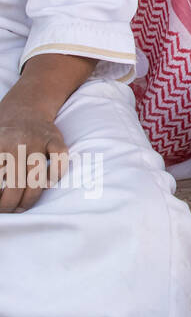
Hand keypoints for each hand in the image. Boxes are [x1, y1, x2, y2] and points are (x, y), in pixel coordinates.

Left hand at [0, 92, 69, 212]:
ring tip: (23, 206)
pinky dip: (56, 174)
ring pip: (37, 178)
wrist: (26, 106)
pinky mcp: (55, 139)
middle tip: (9, 210)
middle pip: (14, 183)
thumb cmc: (4, 134)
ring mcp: (38, 141)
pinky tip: (46, 184)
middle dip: (11, 203)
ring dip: (30, 198)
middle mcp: (17, 143)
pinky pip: (60, 161)